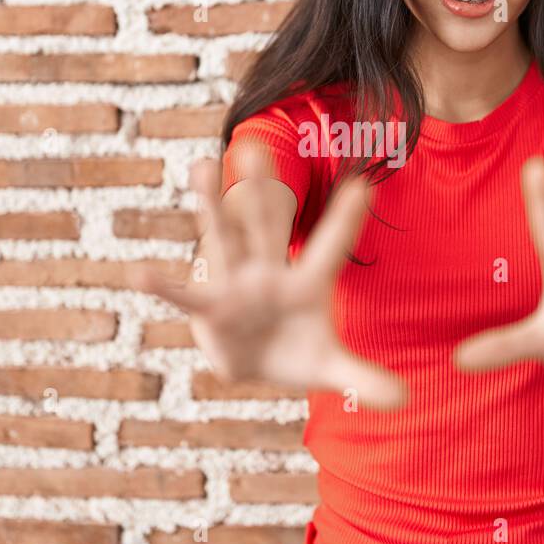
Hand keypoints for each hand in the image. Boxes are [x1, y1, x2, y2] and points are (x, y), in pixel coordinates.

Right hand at [131, 141, 407, 409]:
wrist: (256, 364)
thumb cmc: (296, 352)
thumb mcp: (332, 368)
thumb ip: (364, 378)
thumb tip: (404, 398)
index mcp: (307, 282)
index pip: (332, 248)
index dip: (347, 220)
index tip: (365, 186)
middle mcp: (269, 273)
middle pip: (267, 226)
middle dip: (263, 189)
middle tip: (256, 144)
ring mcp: (236, 286)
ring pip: (224, 240)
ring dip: (212, 208)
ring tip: (202, 168)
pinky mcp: (211, 310)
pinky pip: (185, 296)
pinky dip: (164, 288)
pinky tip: (139, 275)